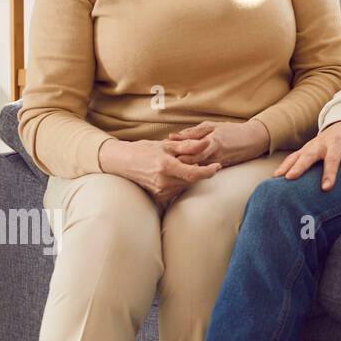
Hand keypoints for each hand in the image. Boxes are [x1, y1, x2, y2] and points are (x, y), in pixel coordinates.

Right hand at [99, 138, 222, 207]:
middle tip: (196, 161)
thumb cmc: (144, 150)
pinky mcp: (157, 197)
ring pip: (185, 186)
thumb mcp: (166, 144)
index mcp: (166, 166)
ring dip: (188, 177)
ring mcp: (160, 191)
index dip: (209, 171)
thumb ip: (188, 145)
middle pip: (191, 180)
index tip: (217, 166)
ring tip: (179, 165)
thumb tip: (207, 143)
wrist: (122, 162)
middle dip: (198, 171)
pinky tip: (174, 175)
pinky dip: (179, 183)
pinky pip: (176, 191)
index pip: (194, 173)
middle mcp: (163, 181)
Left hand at [166, 119, 269, 167]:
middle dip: (175, 163)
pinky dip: (193, 171)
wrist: (255, 139)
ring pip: (195, 169)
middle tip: (161, 163)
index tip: (162, 152)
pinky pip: (203, 171)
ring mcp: (217, 162)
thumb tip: (173, 136)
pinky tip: (184, 172)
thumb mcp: (212, 126)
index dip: (173, 152)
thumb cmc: (233, 130)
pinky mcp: (221, 168)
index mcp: (210, 141)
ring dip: (182, 169)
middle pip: (189, 163)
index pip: (187, 150)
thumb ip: (193, 132)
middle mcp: (213, 154)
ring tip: (169, 169)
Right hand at [273, 120, 340, 190]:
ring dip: (287, 165)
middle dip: (300, 166)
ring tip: (277, 178)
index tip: (326, 188)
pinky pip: (292, 157)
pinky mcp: (305, 149)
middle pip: (309, 154)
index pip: (333, 159)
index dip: (329, 173)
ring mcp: (311, 145)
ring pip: (297, 155)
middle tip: (290, 177)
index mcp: (338, 142)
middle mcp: (321, 143)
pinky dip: (284, 165)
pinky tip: (276, 177)